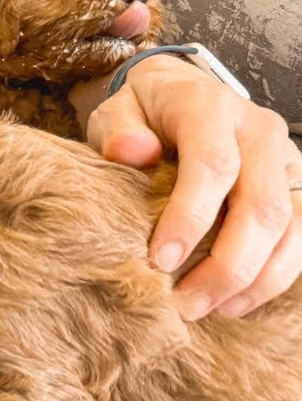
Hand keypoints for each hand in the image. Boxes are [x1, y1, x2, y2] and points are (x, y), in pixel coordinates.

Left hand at [85, 55, 301, 319]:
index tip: (160, 261)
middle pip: (262, 205)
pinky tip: (233, 302)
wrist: (179, 92)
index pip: (213, 165)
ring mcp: (286, 158)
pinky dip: (273, 276)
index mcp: (211, 107)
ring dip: (253, 278)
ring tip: (206, 308)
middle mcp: (259, 130)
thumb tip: (131, 151)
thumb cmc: (144, 112)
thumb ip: (119, 131)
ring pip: (291, 226)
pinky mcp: (297, 185)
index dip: (190, 217)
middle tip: (184, 302)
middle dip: (226, 264)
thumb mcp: (116, 111)